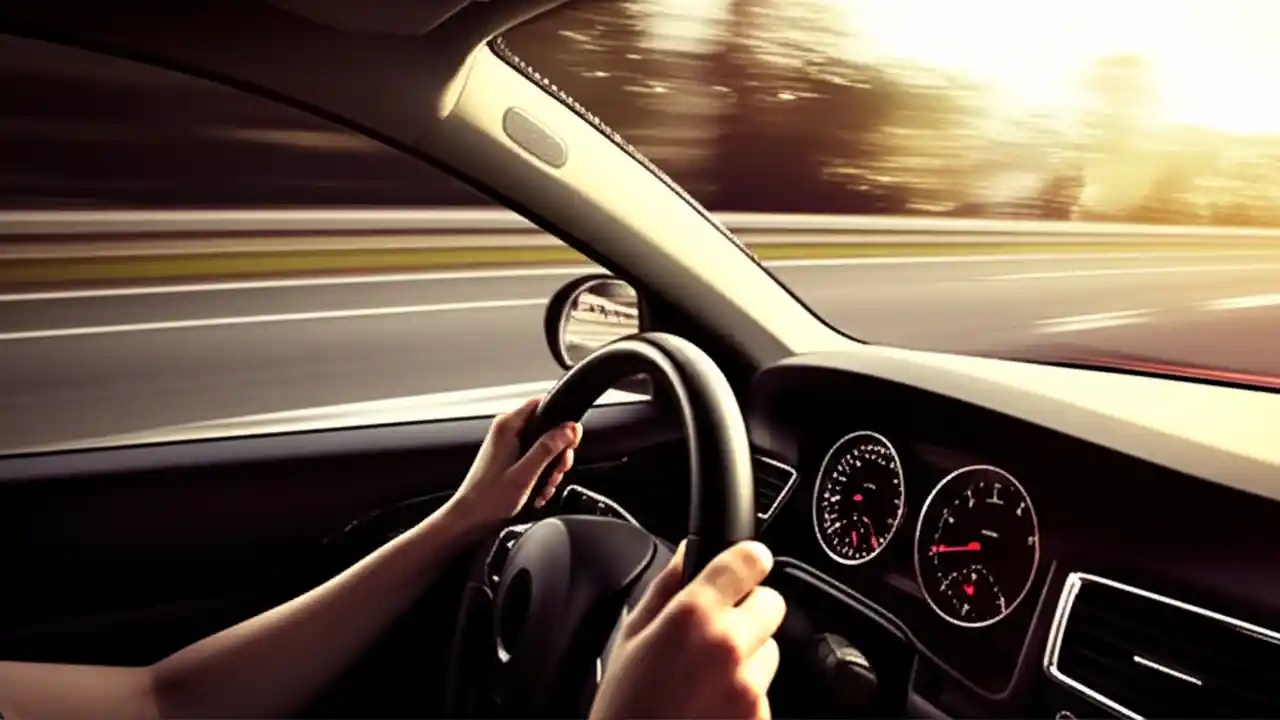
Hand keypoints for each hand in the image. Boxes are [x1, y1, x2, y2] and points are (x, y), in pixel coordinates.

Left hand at [444, 396, 581, 531]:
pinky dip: (541, 477)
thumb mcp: (525, 474)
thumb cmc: (489, 499)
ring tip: (544, 488)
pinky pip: (535, 461)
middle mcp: (507, 431)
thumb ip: (548, 448)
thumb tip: (569, 429)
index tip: (569, 442)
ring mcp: (508, 446)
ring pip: (544, 448)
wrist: (470, 519)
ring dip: (550, 470)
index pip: (543, 404)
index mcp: (508, 426)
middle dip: (558, 453)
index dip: (561, 421)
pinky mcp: (510, 460)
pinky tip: (538, 492)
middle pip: (547, 429)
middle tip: (556, 472)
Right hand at [590, 541, 785, 719]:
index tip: (746, 564)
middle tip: (717, 631)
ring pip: (770, 649)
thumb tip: (689, 550)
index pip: (749, 560)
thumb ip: (666, 585)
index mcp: (692, 615)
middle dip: (750, 611)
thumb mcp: (631, 635)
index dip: (748, 560)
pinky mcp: (760, 716)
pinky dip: (747, 694)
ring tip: (707, 677)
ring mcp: (748, 685)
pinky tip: (711, 703)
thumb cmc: (624, 707)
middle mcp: (728, 645)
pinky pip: (765, 690)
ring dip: (749, 656)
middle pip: (772, 603)